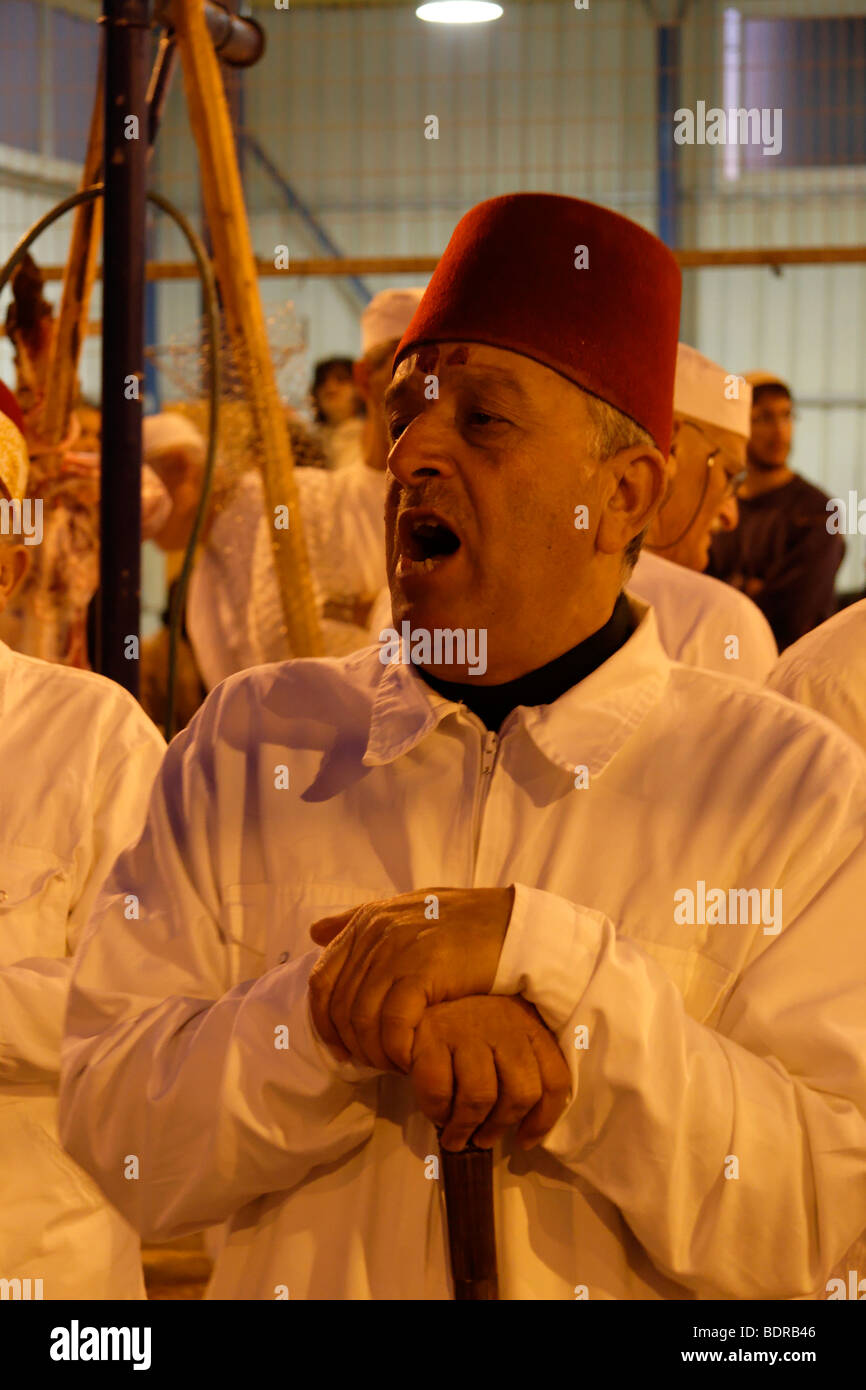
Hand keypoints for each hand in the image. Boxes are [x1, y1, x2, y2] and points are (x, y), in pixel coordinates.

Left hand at [308, 886, 513, 1071]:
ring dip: (374, 1053)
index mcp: (366, 920)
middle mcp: (375, 932)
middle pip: (339, 1006)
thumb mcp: (408, 909)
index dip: (324, 1021)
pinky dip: (396, 1050)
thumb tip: (315, 932)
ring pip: (362, 1020)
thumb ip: (361, 921)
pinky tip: (411, 1059)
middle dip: (351, 1044)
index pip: (322, 980)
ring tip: (395, 1065)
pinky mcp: (422, 970)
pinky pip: (392, 1025)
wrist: (514, 924)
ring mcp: (396, 950)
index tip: (342, 1047)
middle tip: (373, 1064)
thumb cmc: (465, 921)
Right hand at [410, 995, 570, 1151]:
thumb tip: (527, 1133)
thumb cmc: (465, 1030)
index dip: (543, 1120)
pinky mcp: (431, 1033)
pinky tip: (437, 1114)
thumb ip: (519, 1073)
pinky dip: (437, 1111)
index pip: (555, 1080)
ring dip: (467, 1127)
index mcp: (530, 1025)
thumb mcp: (502, 1041)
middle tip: (483, 1139)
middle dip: (501, 1126)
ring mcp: (468, 1027)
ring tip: (456, 1137)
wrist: (415, 998)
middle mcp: (506, 1021)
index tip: (524, 1140)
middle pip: (521, 1093)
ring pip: (481, 1096)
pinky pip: (439, 1091)